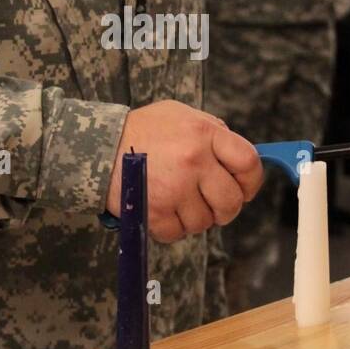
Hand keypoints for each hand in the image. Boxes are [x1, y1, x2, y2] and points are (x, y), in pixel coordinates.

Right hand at [105, 100, 263, 243]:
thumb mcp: (182, 115)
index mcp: (204, 133)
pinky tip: (161, 210)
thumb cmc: (143, 130)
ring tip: (178, 202)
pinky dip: (171, 228)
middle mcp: (193, 160)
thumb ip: (212, 132)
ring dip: (195, 218)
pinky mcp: (154, 210)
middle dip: (225, 209)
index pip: (248, 163)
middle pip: (231, 201)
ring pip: (204, 222)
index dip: (251, 182)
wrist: (97, 145)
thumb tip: (237, 159)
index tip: (244, 188)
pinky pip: (177, 233)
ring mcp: (174, 188)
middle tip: (212, 204)